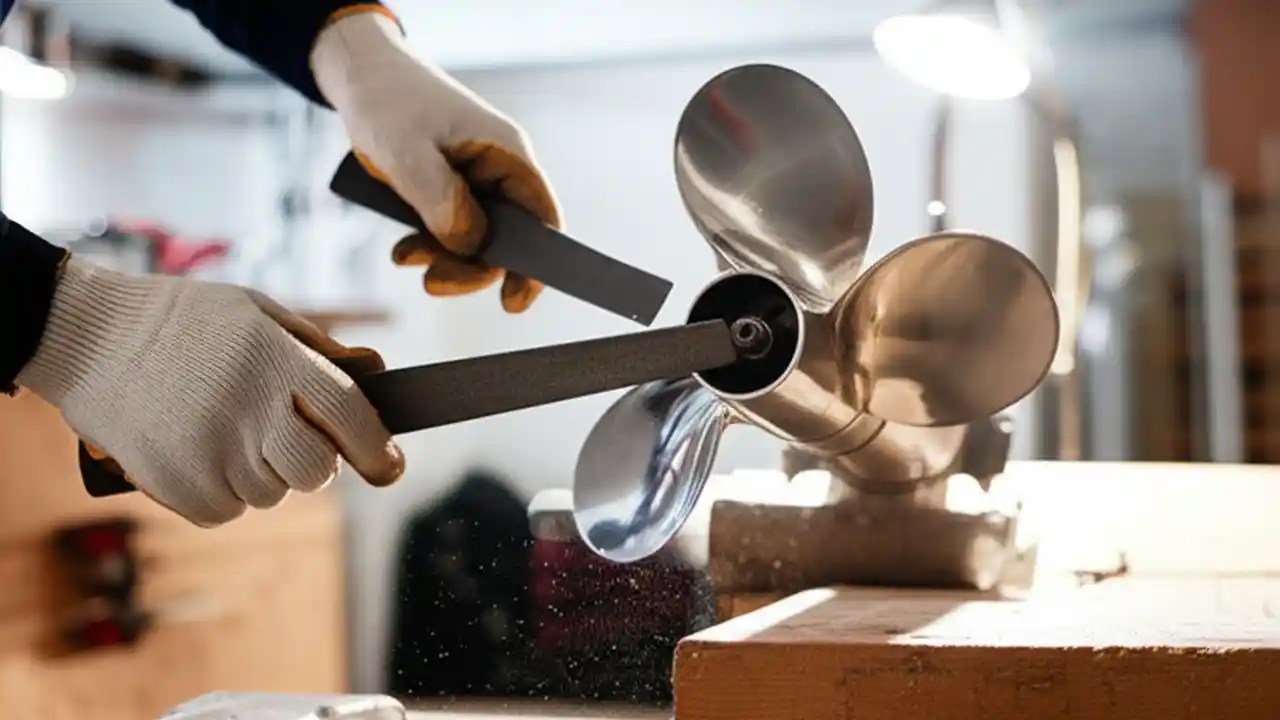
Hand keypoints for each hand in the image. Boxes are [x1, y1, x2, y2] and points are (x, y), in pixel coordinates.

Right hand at [17, 257, 403, 526]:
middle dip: (316, 463)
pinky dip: (224, 493)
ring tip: (225, 430)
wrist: (88, 338)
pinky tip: (198, 452)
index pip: (348, 412)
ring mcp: (208, 450)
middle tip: (288, 438)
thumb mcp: (257, 313)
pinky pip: (228, 511)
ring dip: (264, 474)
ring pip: (273, 494)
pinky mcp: (175, 485)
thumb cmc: (186, 324)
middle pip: (316, 470)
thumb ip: (319, 348)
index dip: (377, 446)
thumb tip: (379, 370)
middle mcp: (245, 407)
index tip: (389, 465)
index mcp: (272, 358)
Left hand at [312, 9, 561, 313]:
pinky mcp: (452, 186)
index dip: (536, 265)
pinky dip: (431, 244)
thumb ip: (442, 201)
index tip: (512, 303)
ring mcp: (477, 178)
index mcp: (507, 154)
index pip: (542, 218)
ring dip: (445, 257)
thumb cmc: (386, 104)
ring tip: (405, 257)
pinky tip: (403, 251)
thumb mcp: (408, 154)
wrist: (360, 74)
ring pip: (478, 238)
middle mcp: (500, 168)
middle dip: (472, 266)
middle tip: (432, 283)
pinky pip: (453, 227)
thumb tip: (471, 247)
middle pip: (508, 238)